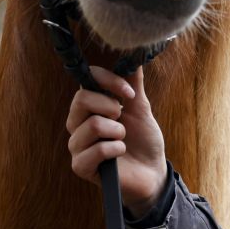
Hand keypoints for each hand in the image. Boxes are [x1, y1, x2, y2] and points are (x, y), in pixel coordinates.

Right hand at [66, 66, 167, 216]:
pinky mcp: (81, 166)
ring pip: (92, 126)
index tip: (129, 93)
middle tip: (123, 118)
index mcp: (89, 106)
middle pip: (82, 100)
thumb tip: (134, 55)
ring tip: (123, 139)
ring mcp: (77, 145)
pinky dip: (115, 150)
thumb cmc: (143, 140)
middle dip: (110, 107)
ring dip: (117, 132)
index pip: (86, 81)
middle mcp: (77, 123)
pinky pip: (95, 151)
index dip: (108, 81)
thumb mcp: (140, 108)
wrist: (152, 172)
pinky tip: (120, 154)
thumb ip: (132, 84)